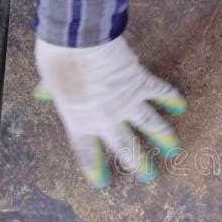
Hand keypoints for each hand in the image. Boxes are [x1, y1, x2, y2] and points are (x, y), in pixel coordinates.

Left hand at [34, 36, 185, 187]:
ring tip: (173, 150)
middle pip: (125, 147)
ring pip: (149, 126)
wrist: (78, 40)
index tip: (102, 182)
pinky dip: (171, 98)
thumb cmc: (58, 58)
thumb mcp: (48, 79)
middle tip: (148, 176)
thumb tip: (40, 93)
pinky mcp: (141, 83)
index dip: (94, 167)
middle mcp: (106, 118)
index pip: (87, 152)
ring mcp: (127, 103)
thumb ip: (49, 91)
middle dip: (138, 163)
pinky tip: (181, 106)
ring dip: (163, 138)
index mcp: (79, 121)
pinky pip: (160, 93)